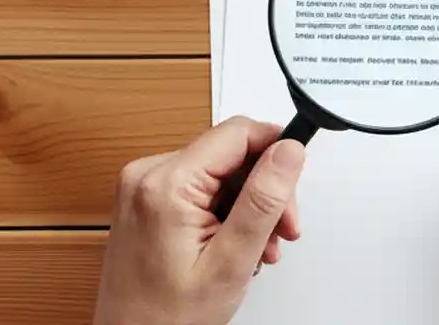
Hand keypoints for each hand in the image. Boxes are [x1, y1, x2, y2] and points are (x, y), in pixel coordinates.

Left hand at [92, 117, 306, 324]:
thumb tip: (288, 151)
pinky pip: (199, 187)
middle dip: (264, 190)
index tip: (294, 179)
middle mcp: (147, 175)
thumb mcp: (230, 261)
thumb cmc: (166, 318)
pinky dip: (225, 211)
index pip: (237, 132)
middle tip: (282, 230)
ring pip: (219, 172)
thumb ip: (262, 200)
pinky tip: (236, 242)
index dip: (275, 152)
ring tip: (260, 246)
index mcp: (165, 183)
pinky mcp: (146, 199)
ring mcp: (143, 187)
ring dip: (248, 205)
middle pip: (230, 153)